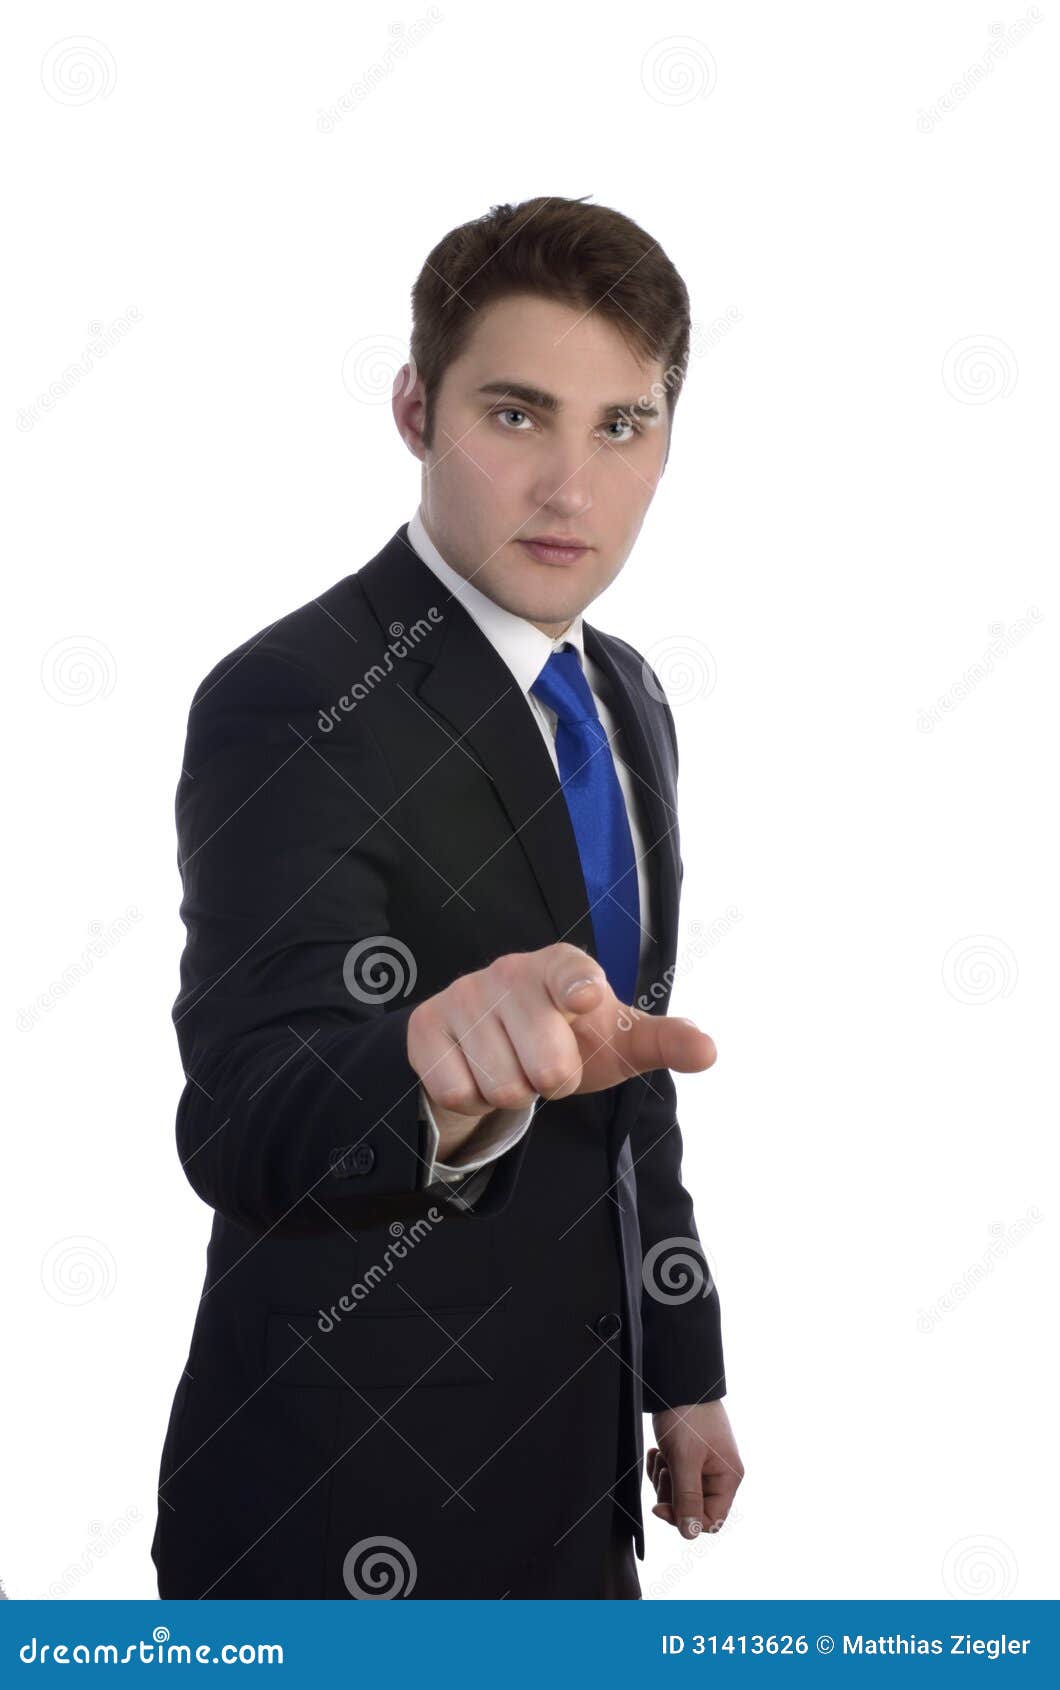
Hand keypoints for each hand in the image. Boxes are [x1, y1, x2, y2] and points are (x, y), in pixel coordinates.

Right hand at [407, 941, 715, 1159]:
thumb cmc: (569, 1034)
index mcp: (563, 967)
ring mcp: (463, 994)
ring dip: (513, 1092)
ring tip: (513, 1065)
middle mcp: (510, 971)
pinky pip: (457, 1091)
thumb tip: (710, 1051)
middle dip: (552, 1082)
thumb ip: (664, 1042)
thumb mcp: (618, 1040)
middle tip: (546, 1063)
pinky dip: (474, 1099)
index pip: (569, 973)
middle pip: (546, 1067)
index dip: (576, 988)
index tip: (583, 1000)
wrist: (495, 1039)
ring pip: (500, 1087)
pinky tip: (478, 1071)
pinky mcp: (425, 1026)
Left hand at [647, 1400, 743, 1539]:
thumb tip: (690, 1534)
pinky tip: (657, 1450)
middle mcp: (718, 1474)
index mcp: (727, 1478)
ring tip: (662, 1454)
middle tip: (663, 1469)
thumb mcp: (685, 1459)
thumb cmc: (688, 1415)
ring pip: (678, 1492)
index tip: (660, 1507)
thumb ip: (687, 1498)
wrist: (677, 1380)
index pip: (710, 1520)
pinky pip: (672, 1476)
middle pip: (691, 1507)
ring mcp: (703, 1464)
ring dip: (663, 1478)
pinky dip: (660, 1466)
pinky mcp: (688, 1455)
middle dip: (671, 1492)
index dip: (684, 1519)